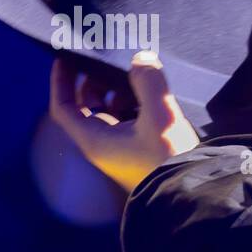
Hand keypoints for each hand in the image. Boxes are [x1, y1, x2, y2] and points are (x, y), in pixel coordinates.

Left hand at [49, 50, 199, 191]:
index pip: (63, 107)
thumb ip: (150, 82)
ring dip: (118, 93)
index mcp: (95, 140)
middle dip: (94, 83)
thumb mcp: (161, 116)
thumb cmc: (170, 159)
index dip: (61, 81)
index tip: (67, 59)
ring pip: (109, 114)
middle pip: (86, 108)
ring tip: (138, 80)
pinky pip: (129, 122)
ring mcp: (121, 150)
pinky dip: (134, 106)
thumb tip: (141, 58)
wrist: (190, 193)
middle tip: (110, 64)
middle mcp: (103, 146)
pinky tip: (152, 98)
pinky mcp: (140, 152)